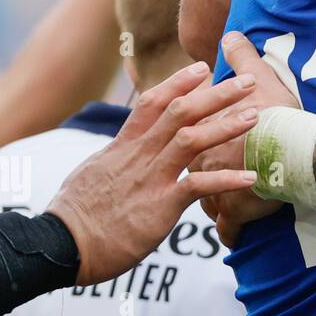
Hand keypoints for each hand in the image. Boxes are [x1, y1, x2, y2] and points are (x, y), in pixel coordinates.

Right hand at [46, 63, 259, 285]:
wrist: (59, 247)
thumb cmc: (74, 215)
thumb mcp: (92, 173)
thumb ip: (114, 157)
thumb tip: (120, 150)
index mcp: (122, 146)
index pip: (152, 103)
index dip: (179, 83)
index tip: (203, 68)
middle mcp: (138, 155)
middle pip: (180, 112)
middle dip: (216, 94)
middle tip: (246, 81)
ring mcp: (149, 178)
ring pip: (192, 140)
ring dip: (226, 126)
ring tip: (256, 116)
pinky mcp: (159, 206)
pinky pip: (198, 186)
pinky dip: (226, 180)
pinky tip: (250, 177)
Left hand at [190, 32, 298, 246]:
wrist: (295, 151)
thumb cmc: (277, 114)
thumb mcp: (260, 79)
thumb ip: (243, 58)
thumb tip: (231, 36)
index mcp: (199, 132)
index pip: (185, 140)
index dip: (190, 142)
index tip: (189, 147)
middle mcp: (200, 163)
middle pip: (188, 174)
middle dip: (188, 179)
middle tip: (189, 182)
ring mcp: (216, 190)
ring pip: (206, 202)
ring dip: (213, 205)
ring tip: (218, 207)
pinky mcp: (235, 213)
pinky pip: (229, 229)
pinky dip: (232, 232)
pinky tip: (232, 237)